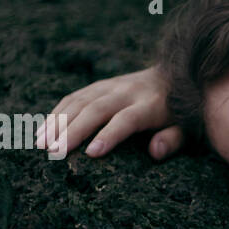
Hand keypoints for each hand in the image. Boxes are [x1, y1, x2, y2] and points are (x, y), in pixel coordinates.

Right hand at [35, 66, 183, 159]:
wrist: (175, 74)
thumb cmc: (180, 112)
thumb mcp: (186, 127)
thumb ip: (173, 139)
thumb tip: (155, 152)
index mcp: (150, 105)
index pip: (126, 119)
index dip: (109, 135)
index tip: (92, 153)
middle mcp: (127, 92)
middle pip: (96, 109)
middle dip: (73, 131)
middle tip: (55, 153)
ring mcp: (110, 86)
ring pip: (79, 101)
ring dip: (58, 122)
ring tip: (41, 144)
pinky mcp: (98, 85)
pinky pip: (73, 97)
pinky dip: (56, 113)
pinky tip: (42, 131)